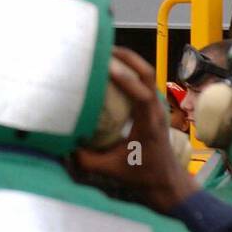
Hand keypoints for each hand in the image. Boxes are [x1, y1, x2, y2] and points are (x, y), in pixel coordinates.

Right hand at [72, 47, 196, 213]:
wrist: (168, 183)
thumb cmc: (143, 176)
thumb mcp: (112, 171)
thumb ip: (87, 160)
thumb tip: (64, 145)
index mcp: (149, 124)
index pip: (141, 94)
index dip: (125, 78)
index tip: (105, 66)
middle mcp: (156, 110)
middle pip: (147, 74)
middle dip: (126, 57)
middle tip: (101, 48)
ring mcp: (157, 106)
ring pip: (146, 73)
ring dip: (127, 60)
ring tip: (104, 52)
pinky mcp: (153, 106)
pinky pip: (142, 80)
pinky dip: (128, 69)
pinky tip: (111, 68)